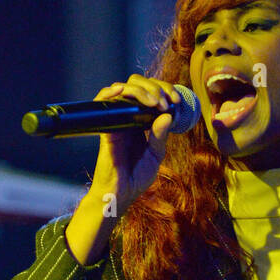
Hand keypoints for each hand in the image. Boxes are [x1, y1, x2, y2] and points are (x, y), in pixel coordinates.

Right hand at [88, 75, 182, 211]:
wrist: (120, 194)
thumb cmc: (136, 177)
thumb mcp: (156, 155)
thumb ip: (161, 135)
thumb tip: (168, 115)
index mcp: (141, 121)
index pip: (151, 93)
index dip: (164, 90)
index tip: (177, 101)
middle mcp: (127, 116)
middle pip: (137, 85)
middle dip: (156, 87)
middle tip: (167, 102)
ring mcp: (116, 120)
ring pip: (123, 88)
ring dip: (141, 90)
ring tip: (155, 102)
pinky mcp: (106, 127)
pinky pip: (103, 102)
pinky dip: (111, 92)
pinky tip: (122, 91)